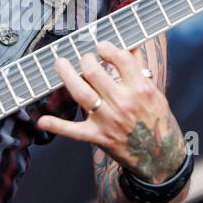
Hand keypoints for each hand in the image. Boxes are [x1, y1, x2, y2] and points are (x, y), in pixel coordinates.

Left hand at [37, 40, 185, 182]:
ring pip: (82, 93)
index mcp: (140, 89)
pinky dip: (57, 126)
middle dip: (85, 60)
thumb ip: (140, 70)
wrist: (160, 156)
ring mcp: (109, 120)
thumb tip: (131, 46)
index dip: (107, 48)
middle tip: (83, 58)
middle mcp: (123, 103)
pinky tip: (43, 121)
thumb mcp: (154, 93)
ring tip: (60, 64)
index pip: (120, 59)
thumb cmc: (157, 121)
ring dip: (67, 76)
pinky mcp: (99, 137)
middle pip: (96, 73)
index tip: (101, 46)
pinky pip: (74, 131)